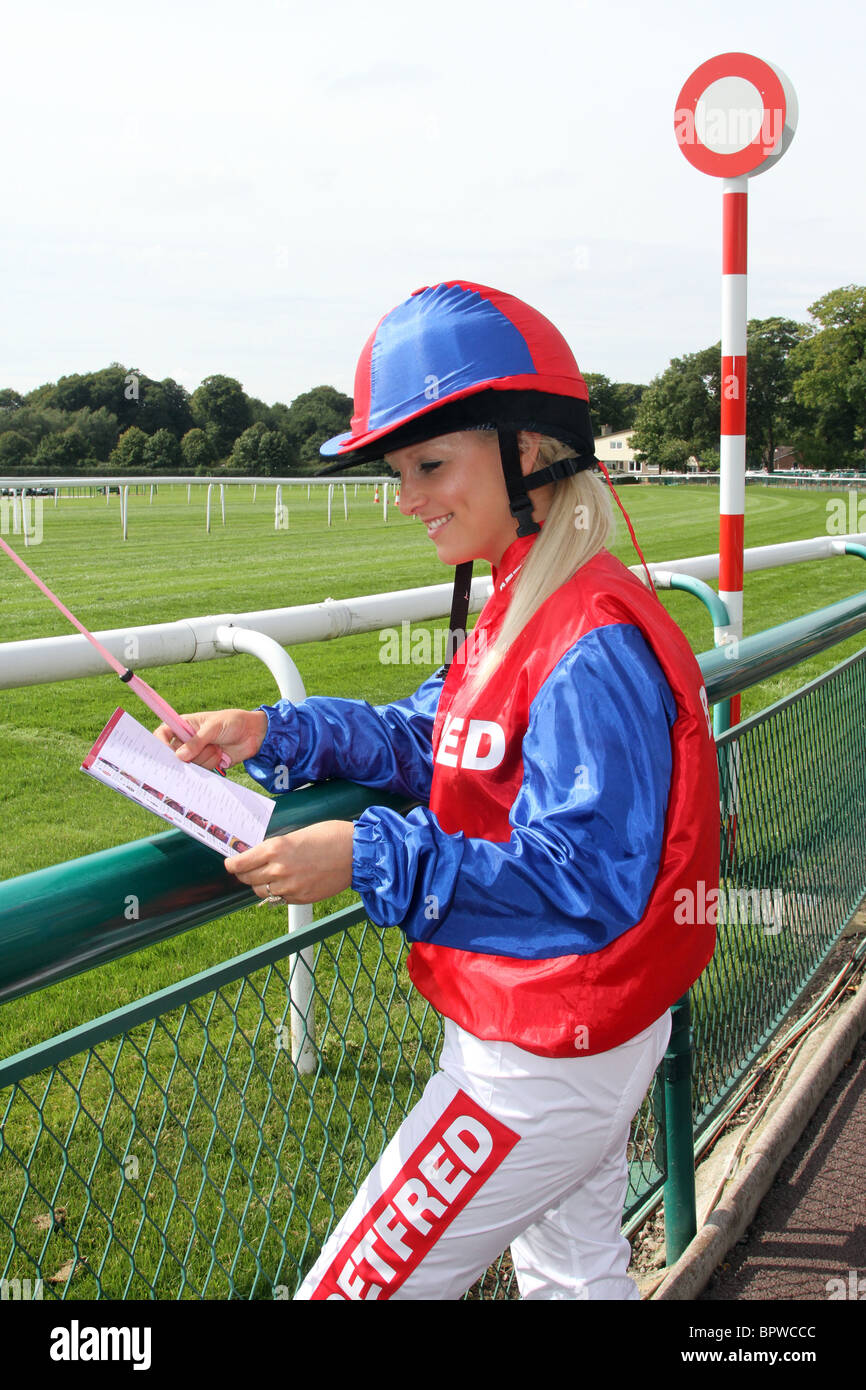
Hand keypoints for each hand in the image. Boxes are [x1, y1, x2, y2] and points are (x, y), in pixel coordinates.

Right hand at [153, 708, 268, 770]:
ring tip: (217, 747)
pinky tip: (221, 755)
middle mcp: (187, 740)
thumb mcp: (213, 727)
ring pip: (189, 764)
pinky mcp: (206, 762)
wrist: (253, 734)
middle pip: (174, 754)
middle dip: (185, 757)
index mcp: (184, 725)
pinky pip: (201, 770)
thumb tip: (179, 756)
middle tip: (193, 756)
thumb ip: (197, 741)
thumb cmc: (232, 722)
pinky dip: (211, 764)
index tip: (166, 753)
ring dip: (204, 758)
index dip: (160, 743)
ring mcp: (197, 752)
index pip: (163, 733)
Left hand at [225, 821, 354, 903]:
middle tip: (246, 869)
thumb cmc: (330, 836)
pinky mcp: (301, 897)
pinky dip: (278, 891)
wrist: (356, 853)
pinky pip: (279, 898)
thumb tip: (260, 855)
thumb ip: (277, 847)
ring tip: (268, 876)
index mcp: (275, 848)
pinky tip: (286, 882)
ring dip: (260, 884)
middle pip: (247, 878)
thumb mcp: (297, 835)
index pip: (240, 862)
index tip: (230, 863)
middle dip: (244, 873)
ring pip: (261, 891)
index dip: (232, 863)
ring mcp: (289, 887)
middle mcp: (278, 869)